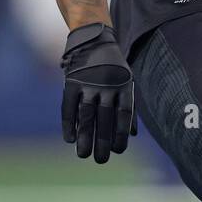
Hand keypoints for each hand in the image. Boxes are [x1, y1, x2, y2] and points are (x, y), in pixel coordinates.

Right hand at [60, 23, 135, 162]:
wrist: (93, 40)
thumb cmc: (114, 68)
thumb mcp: (127, 81)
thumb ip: (130, 106)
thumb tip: (132, 135)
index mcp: (124, 85)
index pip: (124, 114)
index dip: (121, 134)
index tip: (118, 151)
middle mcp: (106, 85)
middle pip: (105, 118)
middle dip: (102, 141)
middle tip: (100, 160)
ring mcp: (88, 83)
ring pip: (86, 115)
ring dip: (84, 136)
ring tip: (83, 155)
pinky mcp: (71, 82)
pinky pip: (69, 106)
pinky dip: (68, 123)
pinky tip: (69, 139)